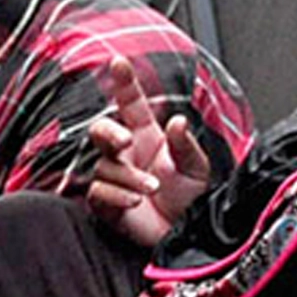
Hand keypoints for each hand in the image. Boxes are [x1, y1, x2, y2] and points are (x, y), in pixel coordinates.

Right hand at [87, 57, 211, 246]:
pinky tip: (134, 201)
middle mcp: (125, 154)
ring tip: (151, 189)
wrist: (184, 235)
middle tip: (125, 140)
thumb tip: (176, 121)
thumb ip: (185, 144)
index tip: (118, 62)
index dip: (124, 83)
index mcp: (147, 137)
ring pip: (104, 167)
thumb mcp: (197, 168)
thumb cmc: (191, 200)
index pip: (131, 104)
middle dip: (109, 132)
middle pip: (100, 131)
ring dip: (128, 177)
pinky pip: (98, 193)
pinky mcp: (104, 204)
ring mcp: (113, 178)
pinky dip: (117, 195)